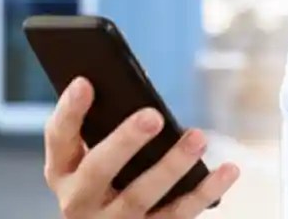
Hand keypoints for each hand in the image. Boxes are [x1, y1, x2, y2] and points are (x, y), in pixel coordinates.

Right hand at [43, 77, 240, 217]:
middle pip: (98, 170)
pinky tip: (229, 169)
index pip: (59, 137)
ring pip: (140, 196)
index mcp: (61, 169)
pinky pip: (178, 214)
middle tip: (153, 115)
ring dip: (172, 165)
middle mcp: (78, 200)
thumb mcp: (90, 154)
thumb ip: (104, 124)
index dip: (69, 110)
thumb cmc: (105, 174)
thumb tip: (141, 87)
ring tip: (198, 136)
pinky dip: (205, 191)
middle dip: (125, 141)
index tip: (85, 81)